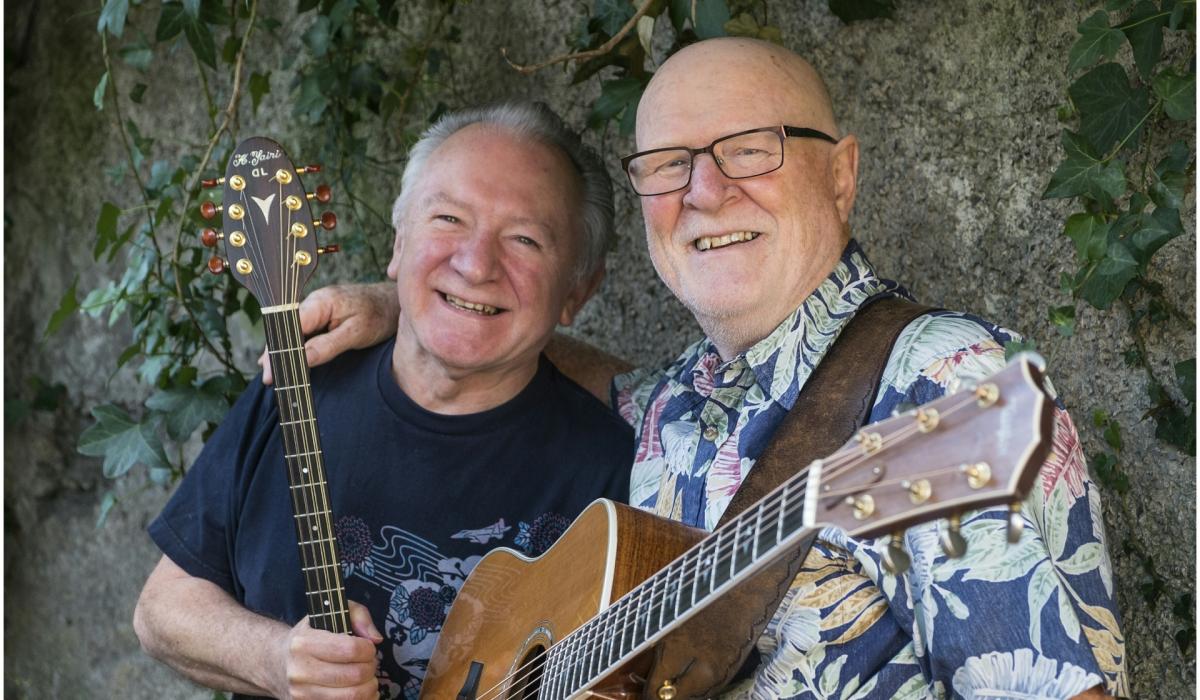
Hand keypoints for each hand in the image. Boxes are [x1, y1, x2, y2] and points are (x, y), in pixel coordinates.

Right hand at [260, 282, 398, 383]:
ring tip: (272, 375)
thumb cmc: (380, 316)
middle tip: (269, 380)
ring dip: (282, 351)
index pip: (289, 326)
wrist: (394, 303)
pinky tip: (282, 360)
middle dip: (275, 353)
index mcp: (320, 302)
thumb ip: (328, 345)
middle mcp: (313, 302)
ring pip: (291, 331)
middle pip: (285, 329)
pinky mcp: (321, 316)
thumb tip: (302, 359)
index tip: (272, 371)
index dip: (278, 349)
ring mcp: (316, 308)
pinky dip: (293, 346)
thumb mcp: (356, 333)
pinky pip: (301, 331)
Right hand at [271, 600, 382, 699]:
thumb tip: (375, 639)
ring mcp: (301, 694)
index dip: (368, 649)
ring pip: (352, 696)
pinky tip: (361, 690)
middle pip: (354, 675)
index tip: (368, 648)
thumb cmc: (311, 636)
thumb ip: (358, 616)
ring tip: (367, 678)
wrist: (279, 662)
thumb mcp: (331, 614)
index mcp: (304, 643)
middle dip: (371, 668)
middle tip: (369, 663)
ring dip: (369, 687)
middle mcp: (299, 671)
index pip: (350, 649)